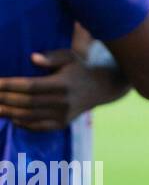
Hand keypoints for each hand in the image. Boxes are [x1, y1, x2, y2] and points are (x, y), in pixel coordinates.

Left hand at [0, 49, 123, 130]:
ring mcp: (63, 115)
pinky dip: (23, 124)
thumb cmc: (80, 68)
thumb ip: (52, 57)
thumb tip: (33, 58)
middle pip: (26, 102)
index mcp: (63, 83)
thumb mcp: (70, 57)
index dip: (9, 85)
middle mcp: (63, 101)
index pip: (30, 86)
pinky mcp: (62, 124)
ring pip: (29, 116)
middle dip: (4, 99)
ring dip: (8, 113)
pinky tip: (11, 118)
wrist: (102, 88)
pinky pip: (38, 127)